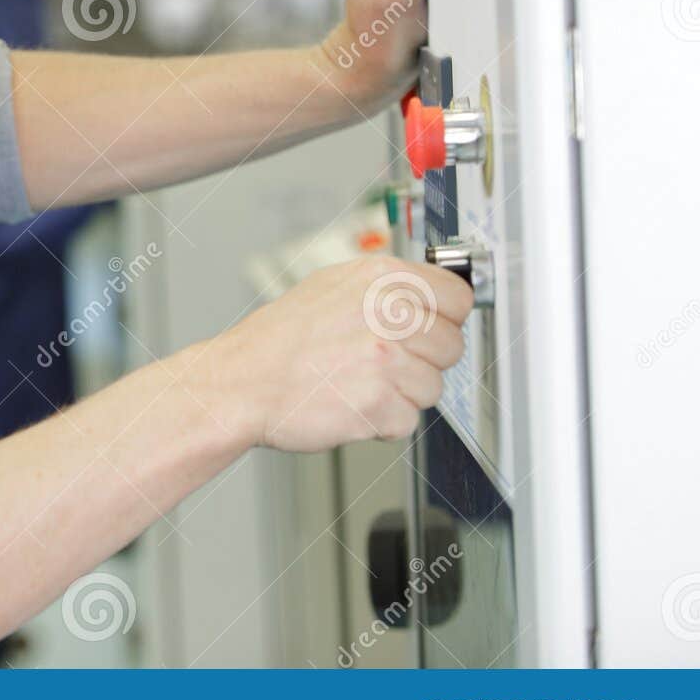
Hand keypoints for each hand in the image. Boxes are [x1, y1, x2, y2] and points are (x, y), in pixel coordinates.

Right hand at [183, 255, 472, 452]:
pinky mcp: (380, 404)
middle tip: (382, 362)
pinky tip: (352, 403)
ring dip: (403, 394)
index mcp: (382, 277)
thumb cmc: (278, 340)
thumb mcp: (329, 286)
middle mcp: (389, 314)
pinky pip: (408, 420)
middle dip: (423, 360)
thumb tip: (427, 293)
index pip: (458, 297)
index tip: (430, 327)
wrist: (242, 382)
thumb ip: (383, 287)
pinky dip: (383, 421)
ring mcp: (386, 360)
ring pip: (433, 387)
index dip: (444, 318)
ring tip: (360, 382)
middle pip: (452, 346)